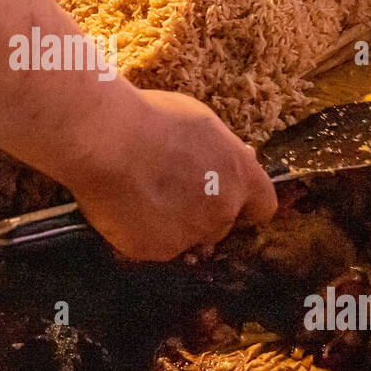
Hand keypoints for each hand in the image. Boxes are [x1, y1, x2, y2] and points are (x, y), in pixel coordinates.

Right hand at [62, 89, 277, 260]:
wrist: (107, 141)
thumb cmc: (152, 119)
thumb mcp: (201, 123)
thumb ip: (222, 151)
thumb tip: (236, 159)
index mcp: (240, 176)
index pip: (263, 206)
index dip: (245, 204)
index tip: (227, 197)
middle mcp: (223, 211)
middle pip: (222, 224)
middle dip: (203, 213)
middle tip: (172, 191)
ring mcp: (191, 234)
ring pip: (187, 238)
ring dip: (173, 225)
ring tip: (143, 197)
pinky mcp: (157, 250)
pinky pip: (154, 246)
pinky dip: (142, 233)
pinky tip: (125, 208)